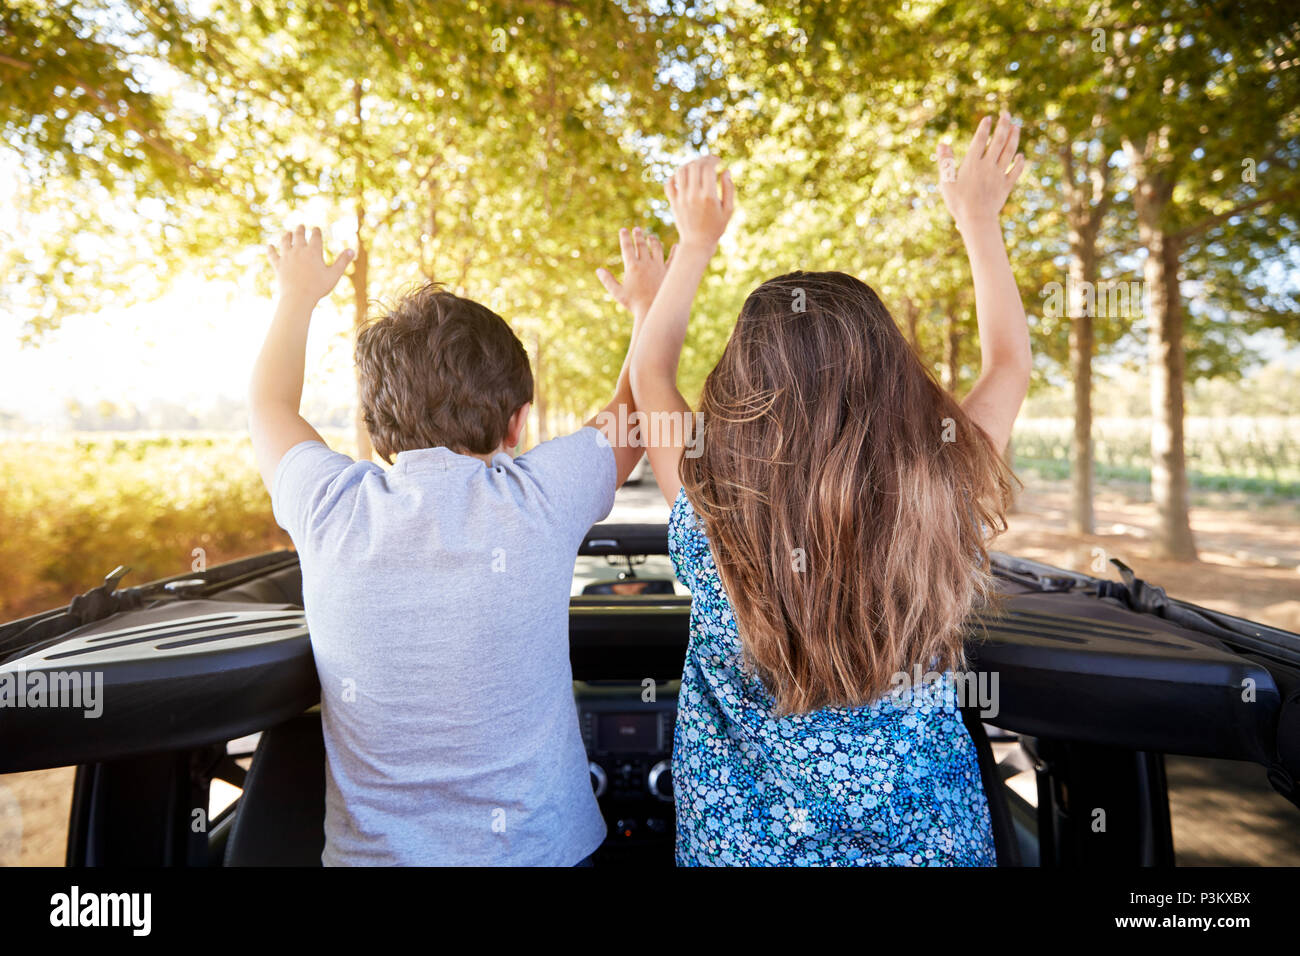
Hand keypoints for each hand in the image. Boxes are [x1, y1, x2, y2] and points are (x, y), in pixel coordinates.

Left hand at [268, 225, 354, 303]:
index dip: (316, 231)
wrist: (298, 297)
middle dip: (300, 230)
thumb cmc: (318, 287)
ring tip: (288, 233)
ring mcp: (287, 257)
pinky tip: (270, 246)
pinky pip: (272, 254)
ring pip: (285, 241)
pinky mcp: (278, 265)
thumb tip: (352, 250)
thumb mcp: (334, 275)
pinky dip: (271, 250)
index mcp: (313, 251)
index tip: (316, 229)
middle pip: (298, 235)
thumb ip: (343, 261)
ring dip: (286, 236)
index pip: (315, 236)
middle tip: (300, 226)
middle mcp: (299, 250)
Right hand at [597, 227, 669, 317]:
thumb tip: (598, 270)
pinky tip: (676, 246)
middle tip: (637, 229)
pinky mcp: (669, 272)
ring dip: (653, 241)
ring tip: (651, 237)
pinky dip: (675, 252)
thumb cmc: (634, 304)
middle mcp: (646, 263)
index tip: (623, 230)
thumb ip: (608, 280)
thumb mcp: (618, 293)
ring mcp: (658, 267)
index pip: (627, 247)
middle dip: (638, 235)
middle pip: (641, 244)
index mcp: (632, 266)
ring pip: (657, 248)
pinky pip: (673, 259)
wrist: (654, 310)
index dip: (624, 237)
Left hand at [665, 155, 734, 250]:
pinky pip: (669, 183)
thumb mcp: (728, 210)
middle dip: (702, 159)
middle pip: (694, 166)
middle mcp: (693, 195)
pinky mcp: (673, 202)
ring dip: (689, 165)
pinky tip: (684, 176)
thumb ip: (729, 189)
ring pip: (681, 171)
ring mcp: (681, 198)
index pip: (708, 168)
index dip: (713, 160)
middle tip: (709, 160)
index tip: (718, 160)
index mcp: (708, 196)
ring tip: (697, 166)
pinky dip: (676, 175)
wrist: (697, 243)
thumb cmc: (716, 227)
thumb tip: (725, 171)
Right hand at [936, 112, 1025, 231]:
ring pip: (1009, 152)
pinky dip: (1019, 162)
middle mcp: (988, 166)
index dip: (984, 128)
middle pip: (998, 141)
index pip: (980, 141)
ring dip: (1014, 138)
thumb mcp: (946, 182)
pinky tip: (1021, 156)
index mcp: (972, 164)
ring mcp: (999, 175)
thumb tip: (942, 144)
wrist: (976, 220)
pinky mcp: (1006, 186)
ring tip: (1016, 127)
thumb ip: (945, 162)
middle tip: (1007, 114)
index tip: (988, 118)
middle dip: (1003, 126)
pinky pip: (1015, 171)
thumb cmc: (958, 202)